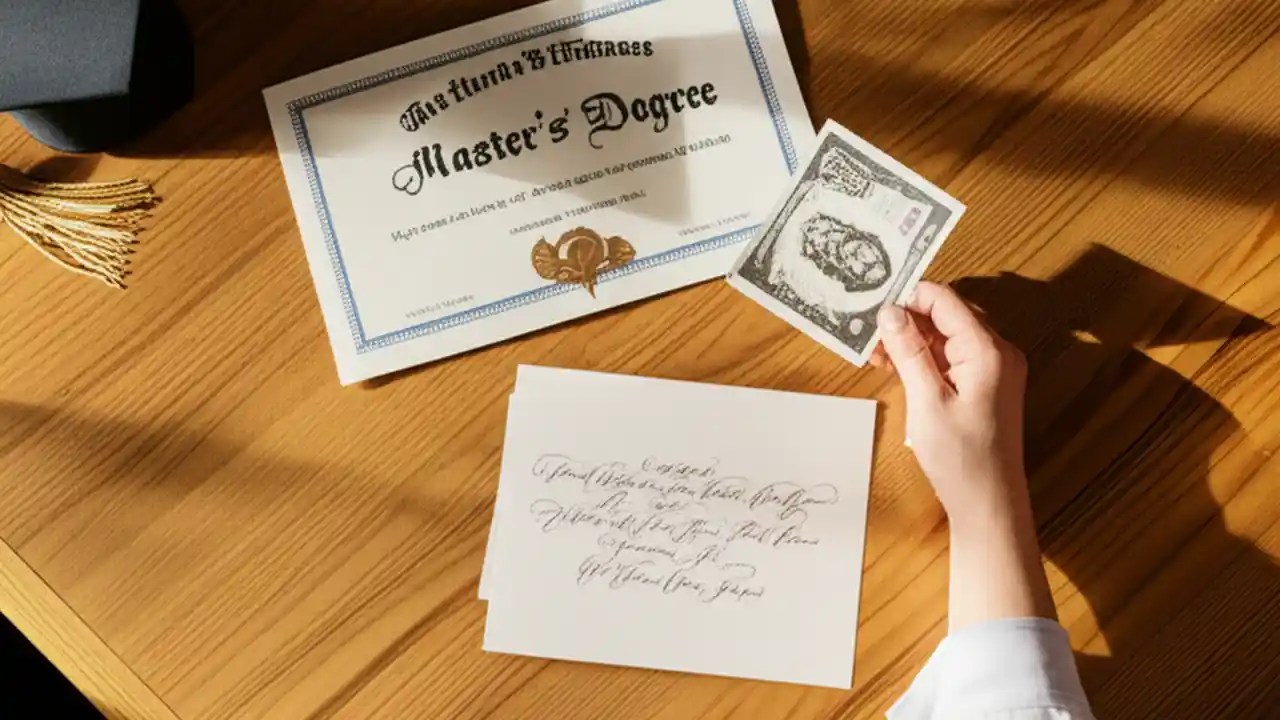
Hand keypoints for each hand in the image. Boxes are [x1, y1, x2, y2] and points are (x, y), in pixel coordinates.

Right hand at [873, 282, 1054, 626]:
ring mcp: (994, 368)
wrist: (988, 502)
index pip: (945, 301)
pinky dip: (925, 358)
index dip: (908, 298)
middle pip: (947, 315)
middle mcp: (997, 352)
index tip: (873, 307)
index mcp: (988, 351)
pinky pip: (953, 356)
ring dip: (913, 340)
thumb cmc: (960, 457)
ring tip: (877, 356)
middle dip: (907, 319)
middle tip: (869, 336)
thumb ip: (909, 351)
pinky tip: (898, 368)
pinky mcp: (987, 384)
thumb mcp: (926, 400)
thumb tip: (890, 310)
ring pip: (947, 336)